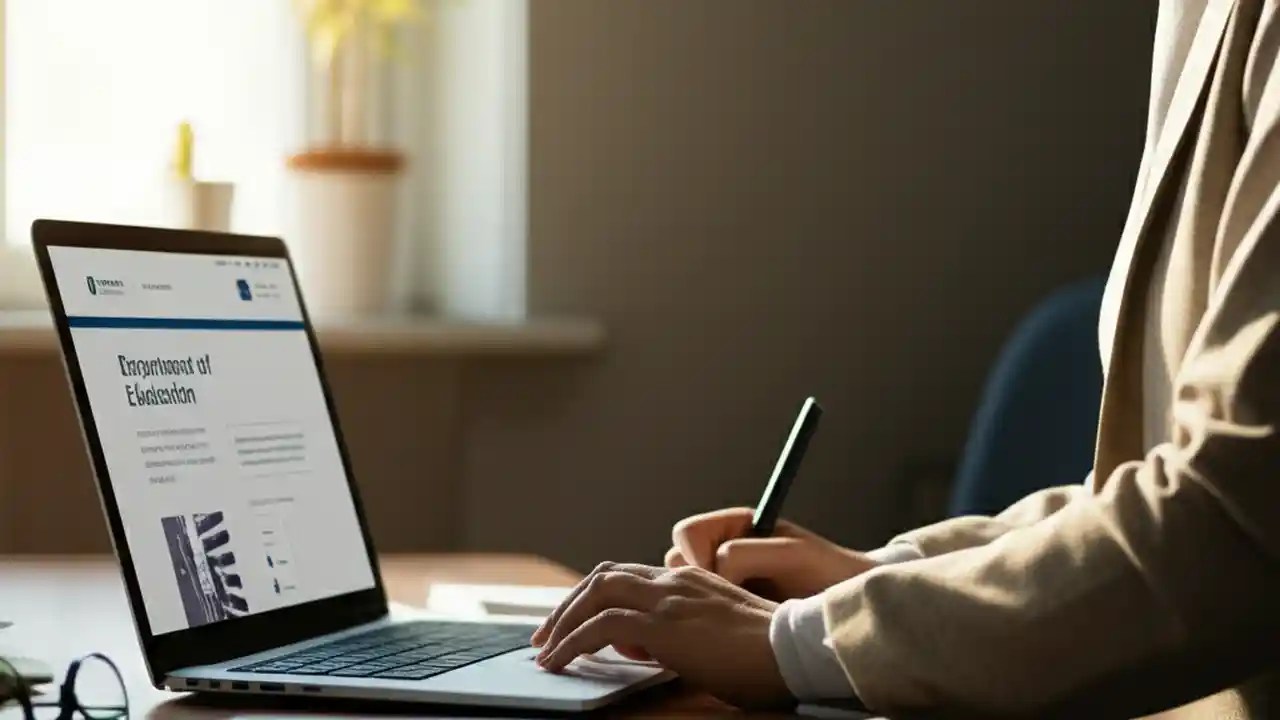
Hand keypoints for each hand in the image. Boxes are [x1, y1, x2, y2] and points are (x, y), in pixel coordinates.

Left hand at [529, 562, 791, 708]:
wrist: (796, 650)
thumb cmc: (768, 653)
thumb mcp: (717, 632)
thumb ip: (679, 630)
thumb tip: (643, 647)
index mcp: (688, 579)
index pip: (626, 575)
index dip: (594, 596)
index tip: (576, 623)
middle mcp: (673, 581)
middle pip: (603, 577)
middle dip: (568, 605)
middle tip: (547, 635)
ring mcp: (667, 600)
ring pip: (595, 594)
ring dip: (563, 622)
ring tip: (546, 651)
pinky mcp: (663, 626)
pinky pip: (600, 627)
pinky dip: (571, 642)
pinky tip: (559, 662)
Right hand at [666, 507, 877, 599]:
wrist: (848, 609)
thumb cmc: (828, 572)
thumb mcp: (792, 553)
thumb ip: (748, 552)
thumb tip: (718, 567)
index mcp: (734, 528)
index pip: (687, 532)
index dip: (694, 554)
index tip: (716, 577)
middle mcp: (722, 551)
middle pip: (676, 559)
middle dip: (692, 579)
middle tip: (726, 598)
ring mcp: (723, 582)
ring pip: (683, 587)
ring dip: (699, 600)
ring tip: (735, 613)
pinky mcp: (727, 609)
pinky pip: (697, 611)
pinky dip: (705, 618)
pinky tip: (733, 627)